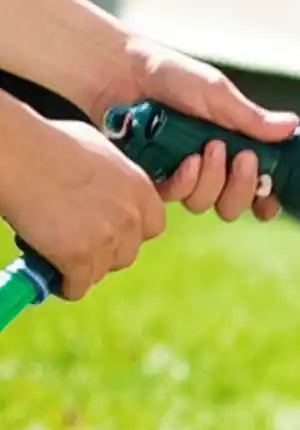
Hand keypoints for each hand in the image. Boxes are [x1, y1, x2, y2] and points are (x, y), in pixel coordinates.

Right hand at [2, 120, 164, 300]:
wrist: (17, 153)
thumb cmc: (48, 143)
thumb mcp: (99, 151)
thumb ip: (115, 177)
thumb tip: (111, 190)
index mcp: (141, 190)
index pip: (151, 227)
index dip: (128, 232)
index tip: (106, 231)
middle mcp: (130, 216)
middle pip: (126, 254)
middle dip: (103, 252)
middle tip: (75, 242)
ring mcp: (106, 238)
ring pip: (101, 272)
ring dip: (81, 268)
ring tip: (56, 252)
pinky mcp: (79, 257)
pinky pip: (77, 286)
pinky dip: (64, 285)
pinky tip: (50, 273)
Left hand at [92, 39, 299, 222]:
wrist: (121, 71)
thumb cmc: (170, 75)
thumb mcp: (218, 94)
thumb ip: (252, 118)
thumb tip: (292, 126)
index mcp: (234, 146)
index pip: (258, 187)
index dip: (267, 199)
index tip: (272, 196)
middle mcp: (211, 166)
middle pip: (236, 204)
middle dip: (243, 187)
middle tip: (244, 159)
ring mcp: (183, 175)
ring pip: (208, 203)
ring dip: (215, 179)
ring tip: (208, 148)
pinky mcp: (155, 179)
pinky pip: (178, 197)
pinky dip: (187, 180)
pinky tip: (186, 160)